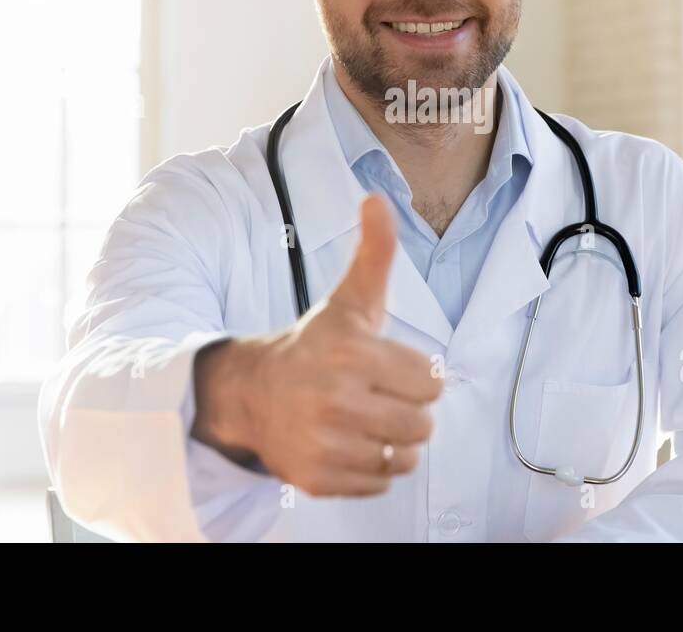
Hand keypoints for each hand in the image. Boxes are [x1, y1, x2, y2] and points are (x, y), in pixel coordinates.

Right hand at [194, 193, 442, 495]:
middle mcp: (337, 400)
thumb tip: (377, 198)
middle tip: (377, 396)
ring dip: (394, 442)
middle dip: (407, 410)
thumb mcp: (348, 301)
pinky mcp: (319, 480)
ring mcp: (326, 444)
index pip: (432, 382)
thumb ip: (374, 253)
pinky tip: (349, 443)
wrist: (250, 395)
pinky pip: (380, 483)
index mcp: (352, 353)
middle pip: (424, 424)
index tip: (387, 366)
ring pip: (405, 456)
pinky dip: (372, 469)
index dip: (416, 374)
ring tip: (366, 420)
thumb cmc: (312, 346)